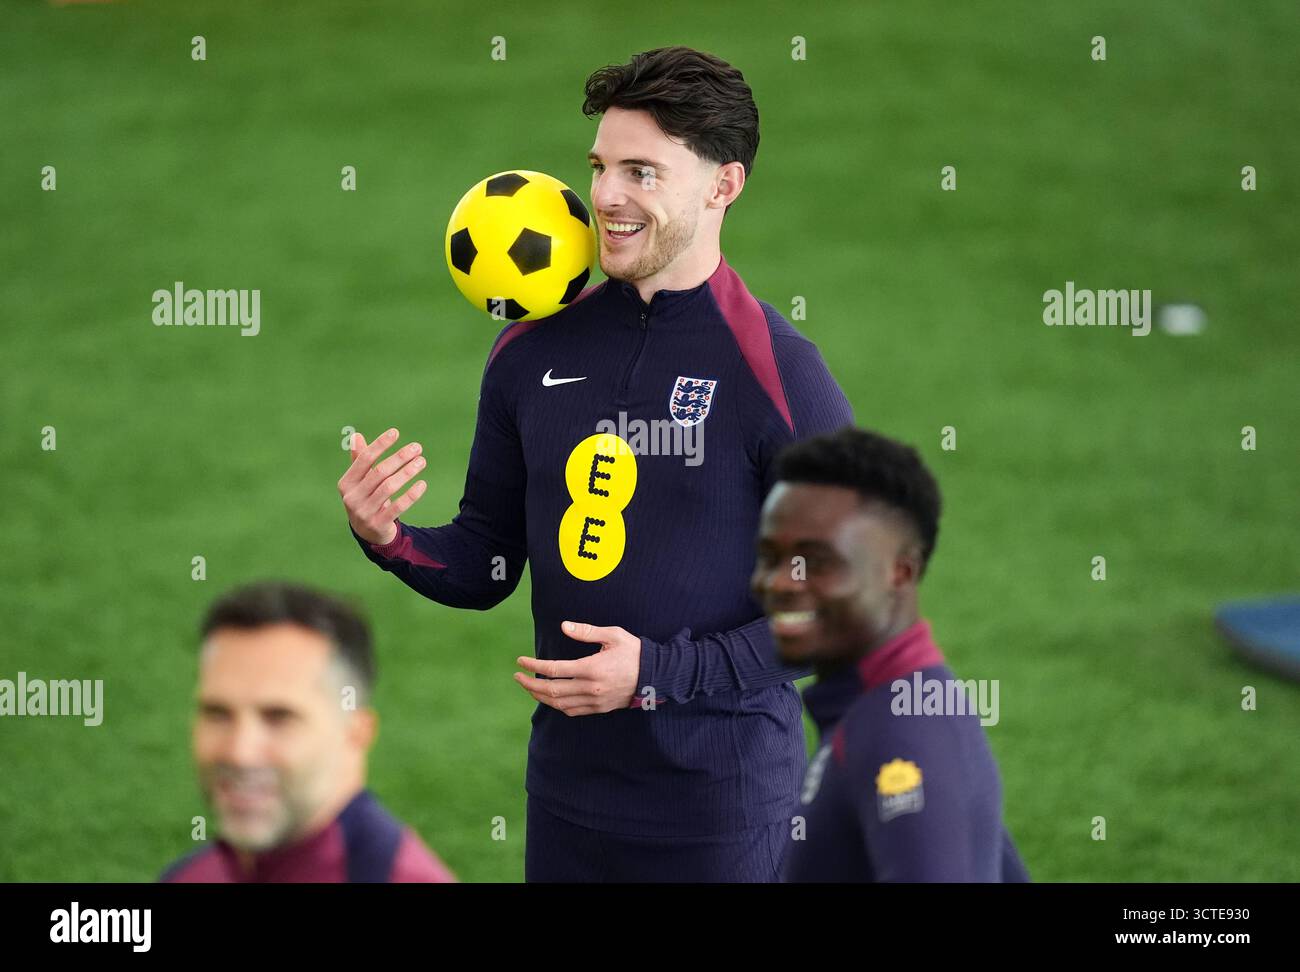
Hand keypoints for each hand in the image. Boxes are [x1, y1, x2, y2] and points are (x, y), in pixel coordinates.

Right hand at [338, 428, 426, 545]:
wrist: (367, 532)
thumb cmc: (366, 498)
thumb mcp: (360, 481)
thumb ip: (360, 460)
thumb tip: (356, 436)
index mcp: (346, 483)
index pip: (364, 459)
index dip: (380, 444)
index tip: (396, 432)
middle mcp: (352, 498)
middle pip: (379, 472)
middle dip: (399, 457)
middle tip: (417, 448)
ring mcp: (365, 512)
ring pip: (389, 488)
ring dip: (407, 472)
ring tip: (421, 462)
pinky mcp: (379, 524)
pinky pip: (398, 507)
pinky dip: (411, 495)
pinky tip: (422, 484)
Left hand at [514, 622, 641, 715]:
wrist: (656, 675)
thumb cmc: (635, 652)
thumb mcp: (613, 635)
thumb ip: (586, 631)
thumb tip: (564, 626)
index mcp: (592, 668)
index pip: (554, 669)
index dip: (534, 665)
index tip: (521, 661)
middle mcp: (591, 688)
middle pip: (551, 690)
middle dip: (530, 684)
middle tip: (518, 676)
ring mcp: (595, 701)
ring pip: (559, 704)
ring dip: (540, 697)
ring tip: (529, 687)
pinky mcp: (599, 708)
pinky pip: (572, 711)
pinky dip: (556, 706)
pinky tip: (549, 698)